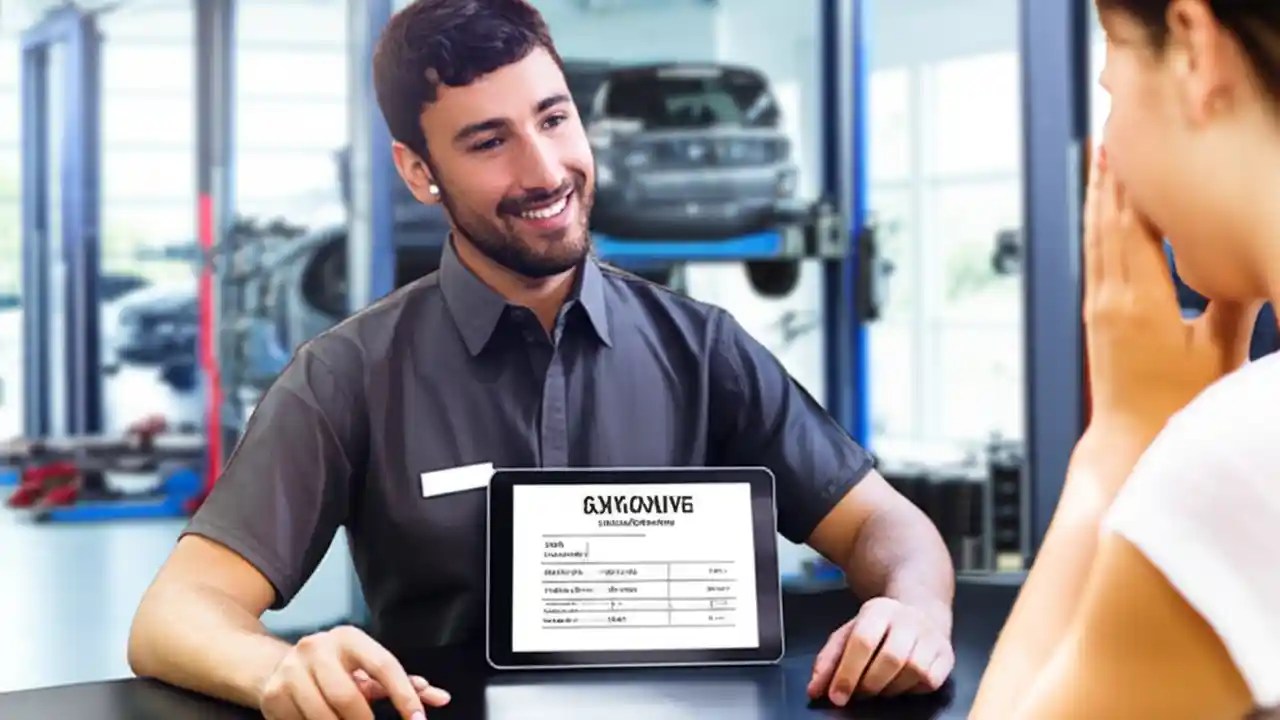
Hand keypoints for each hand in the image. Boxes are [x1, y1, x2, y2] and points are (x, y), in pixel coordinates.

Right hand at [258, 625, 449, 719]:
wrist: (282, 665)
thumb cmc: (338, 669)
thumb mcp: (368, 669)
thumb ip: (403, 684)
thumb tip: (440, 698)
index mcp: (350, 638)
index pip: (384, 666)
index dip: (404, 696)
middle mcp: (318, 648)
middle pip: (347, 697)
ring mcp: (292, 670)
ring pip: (323, 716)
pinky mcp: (274, 694)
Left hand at [806, 597, 953, 706]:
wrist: (919, 613)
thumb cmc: (879, 629)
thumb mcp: (848, 634)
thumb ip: (829, 660)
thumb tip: (815, 689)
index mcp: (879, 609)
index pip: (862, 641)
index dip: (847, 673)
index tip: (836, 696)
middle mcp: (909, 619)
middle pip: (890, 658)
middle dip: (869, 684)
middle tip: (857, 694)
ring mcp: (931, 636)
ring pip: (913, 671)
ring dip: (890, 689)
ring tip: (877, 687)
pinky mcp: (947, 656)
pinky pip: (930, 681)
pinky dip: (911, 690)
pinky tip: (899, 684)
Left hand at [1082, 146, 1259, 435]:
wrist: (1128, 445)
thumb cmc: (1179, 408)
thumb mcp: (1218, 355)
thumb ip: (1232, 304)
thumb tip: (1247, 263)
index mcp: (1138, 301)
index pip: (1134, 226)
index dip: (1135, 183)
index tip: (1137, 143)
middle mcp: (1109, 297)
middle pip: (1107, 221)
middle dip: (1111, 174)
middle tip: (1112, 128)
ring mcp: (1098, 307)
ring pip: (1096, 237)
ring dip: (1100, 194)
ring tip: (1102, 154)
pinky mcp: (1097, 317)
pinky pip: (1096, 257)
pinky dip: (1100, 225)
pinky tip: (1105, 210)